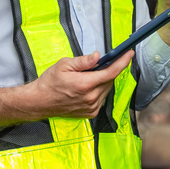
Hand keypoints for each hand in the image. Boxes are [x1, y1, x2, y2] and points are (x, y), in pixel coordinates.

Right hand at [0, 50, 133, 126]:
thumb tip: (98, 57)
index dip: (122, 62)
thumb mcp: (64, 64)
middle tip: (103, 63)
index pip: (111, 72)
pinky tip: (89, 86)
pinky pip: (101, 98)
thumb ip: (83, 61)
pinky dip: (100, 90)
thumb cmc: (50, 82)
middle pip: (110, 80)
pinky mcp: (90, 113)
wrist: (40, 101)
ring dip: (104, 80)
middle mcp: (91, 98)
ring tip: (91, 75)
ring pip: (106, 89)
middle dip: (110, 69)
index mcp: (85, 84)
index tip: (129, 54)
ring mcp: (91, 107)